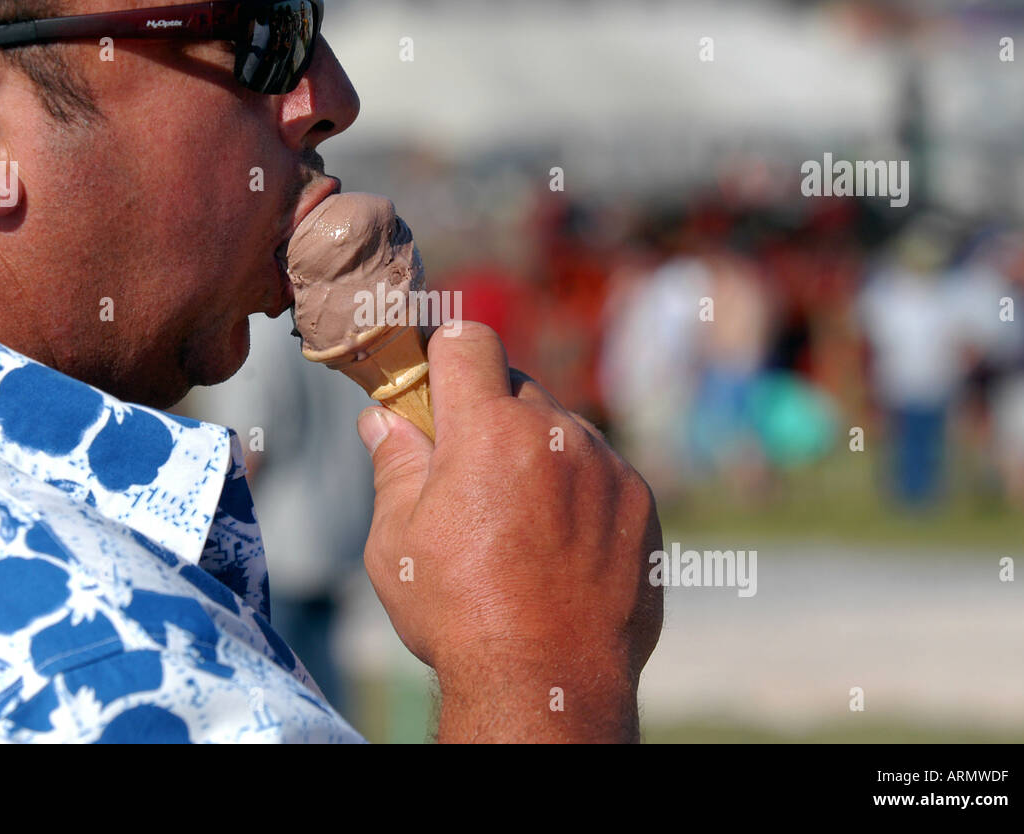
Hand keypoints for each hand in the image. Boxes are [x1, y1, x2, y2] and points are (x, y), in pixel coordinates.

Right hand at [357, 321, 662, 742]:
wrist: (547, 683)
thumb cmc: (460, 613)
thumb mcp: (397, 542)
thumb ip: (394, 465)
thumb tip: (383, 419)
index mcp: (487, 430)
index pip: (468, 340)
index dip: (444, 356)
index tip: (434, 389)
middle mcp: (556, 432)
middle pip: (515, 387)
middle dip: (488, 416)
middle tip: (468, 475)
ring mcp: (607, 465)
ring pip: (561, 430)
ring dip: (537, 454)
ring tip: (518, 526)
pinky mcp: (641, 501)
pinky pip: (601, 471)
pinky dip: (578, 491)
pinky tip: (559, 547)